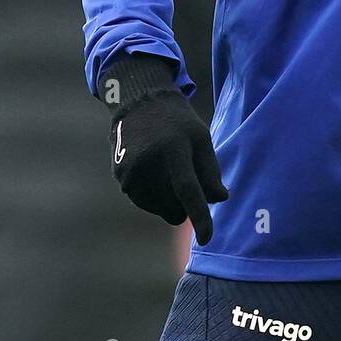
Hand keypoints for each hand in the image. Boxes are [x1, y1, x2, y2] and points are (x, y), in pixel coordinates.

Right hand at [100, 54, 226, 244]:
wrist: (140, 102)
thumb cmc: (178, 122)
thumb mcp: (201, 137)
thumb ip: (211, 170)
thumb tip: (219, 200)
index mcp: (173, 149)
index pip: (189, 190)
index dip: (200, 216)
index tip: (207, 238)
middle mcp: (148, 163)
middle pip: (174, 204)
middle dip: (188, 205)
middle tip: (191, 182)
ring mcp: (131, 172)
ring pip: (160, 208)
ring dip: (172, 202)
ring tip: (172, 172)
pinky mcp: (121, 178)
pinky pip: (145, 203)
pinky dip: (156, 198)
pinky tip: (157, 175)